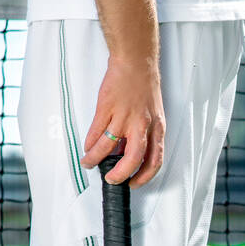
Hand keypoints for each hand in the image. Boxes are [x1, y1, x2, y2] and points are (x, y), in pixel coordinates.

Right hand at [81, 54, 164, 187]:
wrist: (136, 62)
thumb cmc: (145, 88)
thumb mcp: (154, 115)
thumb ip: (146, 135)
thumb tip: (129, 154)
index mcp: (157, 128)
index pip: (155, 160)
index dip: (144, 176)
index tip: (134, 183)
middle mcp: (142, 124)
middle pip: (133, 158)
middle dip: (120, 174)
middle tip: (111, 179)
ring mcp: (124, 116)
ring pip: (108, 146)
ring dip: (96, 159)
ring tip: (89, 163)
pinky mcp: (107, 107)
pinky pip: (97, 131)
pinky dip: (90, 143)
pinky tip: (87, 148)